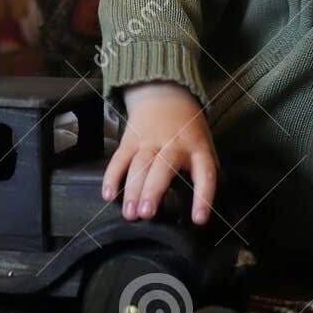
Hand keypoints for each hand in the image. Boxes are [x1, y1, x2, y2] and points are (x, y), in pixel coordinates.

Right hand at [101, 82, 217, 224]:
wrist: (165, 94)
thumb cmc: (187, 129)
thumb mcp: (204, 145)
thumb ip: (201, 172)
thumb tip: (196, 209)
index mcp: (197, 148)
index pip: (204, 174)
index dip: (203, 197)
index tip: (198, 219)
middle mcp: (174, 144)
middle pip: (163, 168)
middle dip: (153, 191)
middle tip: (146, 213)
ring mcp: (150, 141)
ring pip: (139, 165)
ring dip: (132, 190)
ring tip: (130, 212)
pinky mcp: (131, 139)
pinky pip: (120, 158)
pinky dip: (112, 176)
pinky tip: (109, 194)